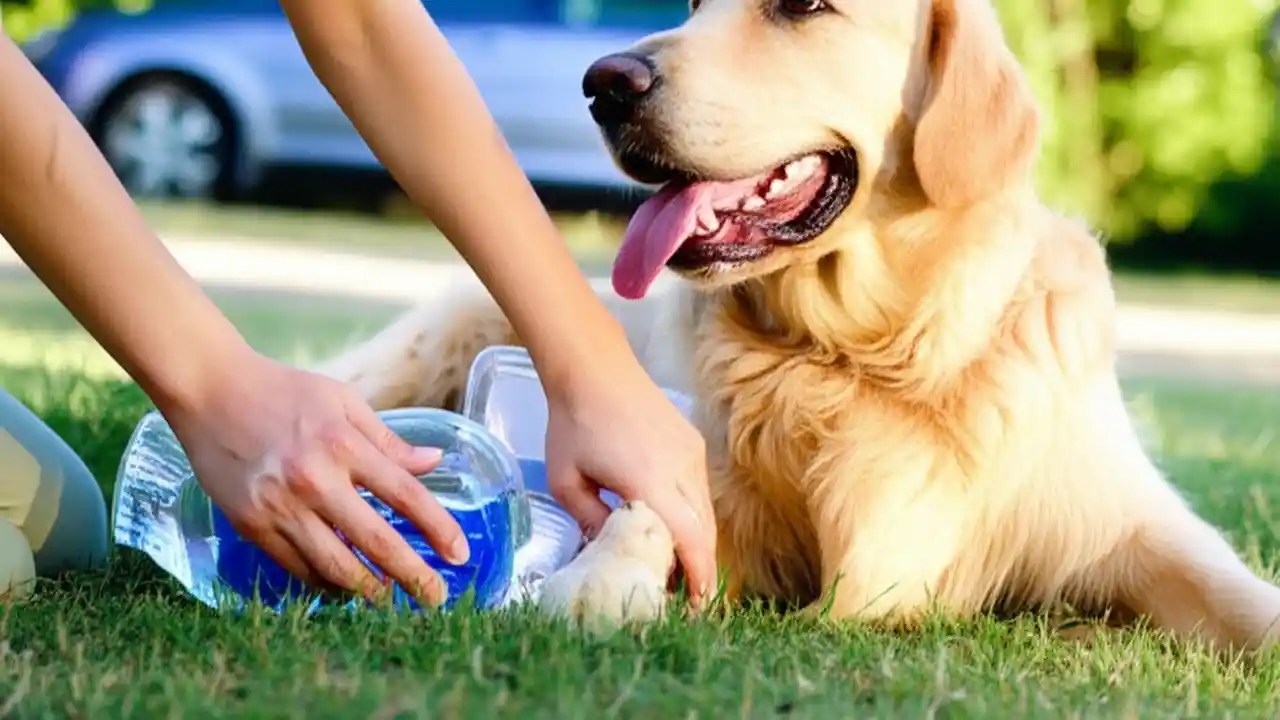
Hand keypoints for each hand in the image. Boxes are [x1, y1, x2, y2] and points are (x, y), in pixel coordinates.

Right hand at [161, 352, 468, 604]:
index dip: (437, 528)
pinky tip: (343, 585)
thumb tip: (433, 462)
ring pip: (334, 565)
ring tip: (389, 598)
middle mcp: (314, 479)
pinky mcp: (251, 524)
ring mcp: (280, 506)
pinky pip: (296, 566)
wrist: (210, 390)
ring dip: (368, 589)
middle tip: (436, 598)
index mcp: (344, 445)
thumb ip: (389, 440)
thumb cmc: (283, 390)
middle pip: (375, 541)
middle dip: (412, 576)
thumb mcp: (343, 402)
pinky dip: (324, 581)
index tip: (459, 554)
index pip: (404, 495)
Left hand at [543, 361, 715, 608]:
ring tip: (675, 568)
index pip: (689, 540)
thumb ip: (590, 521)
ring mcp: (692, 454)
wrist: (593, 367)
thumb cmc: (573, 423)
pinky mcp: (692, 443)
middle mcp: (681, 468)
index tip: (693, 605)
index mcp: (650, 481)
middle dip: (699, 569)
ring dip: (696, 543)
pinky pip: (700, 491)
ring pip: (706, 512)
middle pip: (705, 533)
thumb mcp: (566, 481)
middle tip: (682, 599)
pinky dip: (693, 516)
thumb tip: (606, 550)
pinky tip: (672, 528)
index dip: (697, 577)